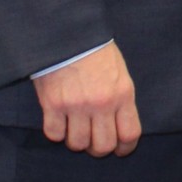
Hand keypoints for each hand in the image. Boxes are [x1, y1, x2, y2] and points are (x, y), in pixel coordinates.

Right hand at [34, 41, 140, 155]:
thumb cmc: (95, 50)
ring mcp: (76, 105)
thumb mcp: (119, 71)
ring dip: (76, 140)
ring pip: (78, 144)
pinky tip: (58, 120)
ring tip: (74, 128)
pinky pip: (54, 134)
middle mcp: (101, 103)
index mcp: (122, 94)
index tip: (119, 149)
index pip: (129, 134)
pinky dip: (56, 132)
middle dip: (98, 148)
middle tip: (93, 141)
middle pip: (103, 146)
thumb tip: (119, 124)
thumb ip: (120, 98)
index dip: (125, 148)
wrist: (67, 32)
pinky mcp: (52, 104)